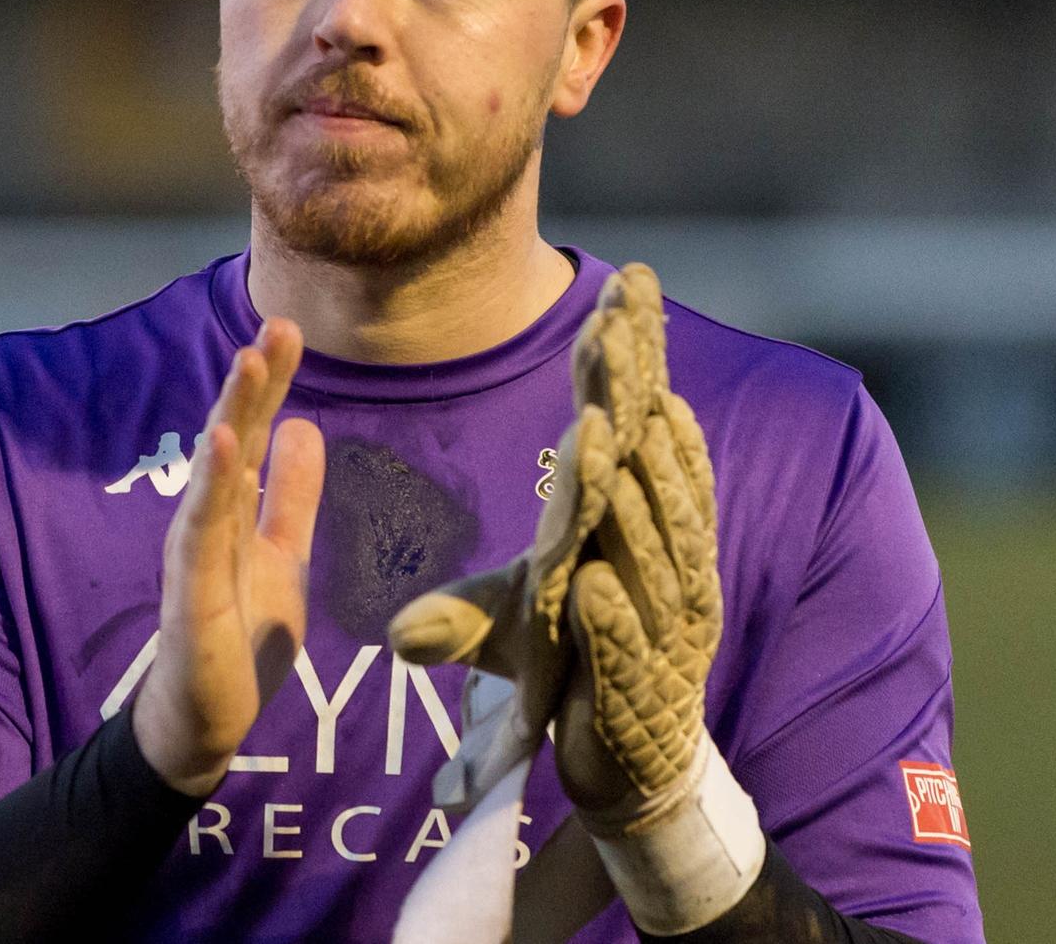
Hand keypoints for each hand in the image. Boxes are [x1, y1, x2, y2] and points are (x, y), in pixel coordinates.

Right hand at [133, 319, 324, 795]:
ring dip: (232, 414)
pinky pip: (201, 531)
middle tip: (277, 324)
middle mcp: (210, 518)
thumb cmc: (239, 634)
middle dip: (255, 381)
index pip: (257, 432)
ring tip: (248, 362)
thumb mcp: (284, 555)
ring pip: (215, 473)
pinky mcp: (189, 592)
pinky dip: (213, 485)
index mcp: (236, 507)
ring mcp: (196, 552)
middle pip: (235, 437)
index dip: (272, 382)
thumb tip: (307, 426)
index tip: (288, 327)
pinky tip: (225, 444)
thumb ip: (293, 497)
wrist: (206, 716)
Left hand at [391, 265, 760, 933]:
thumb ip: (466, 601)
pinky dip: (612, 613)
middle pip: (646, 465)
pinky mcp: (640, 688)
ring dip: (633, 484)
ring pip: (648, 542)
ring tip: (607, 427)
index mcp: (635, 523)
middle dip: (633, 394)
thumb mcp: (519, 619)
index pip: (632, 424)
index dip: (631, 359)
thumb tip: (395, 606)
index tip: (623, 286)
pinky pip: (621, 644)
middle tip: (616, 325)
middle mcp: (660, 561)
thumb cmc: (581, 669)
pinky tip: (594, 582)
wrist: (636, 768)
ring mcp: (660, 624)